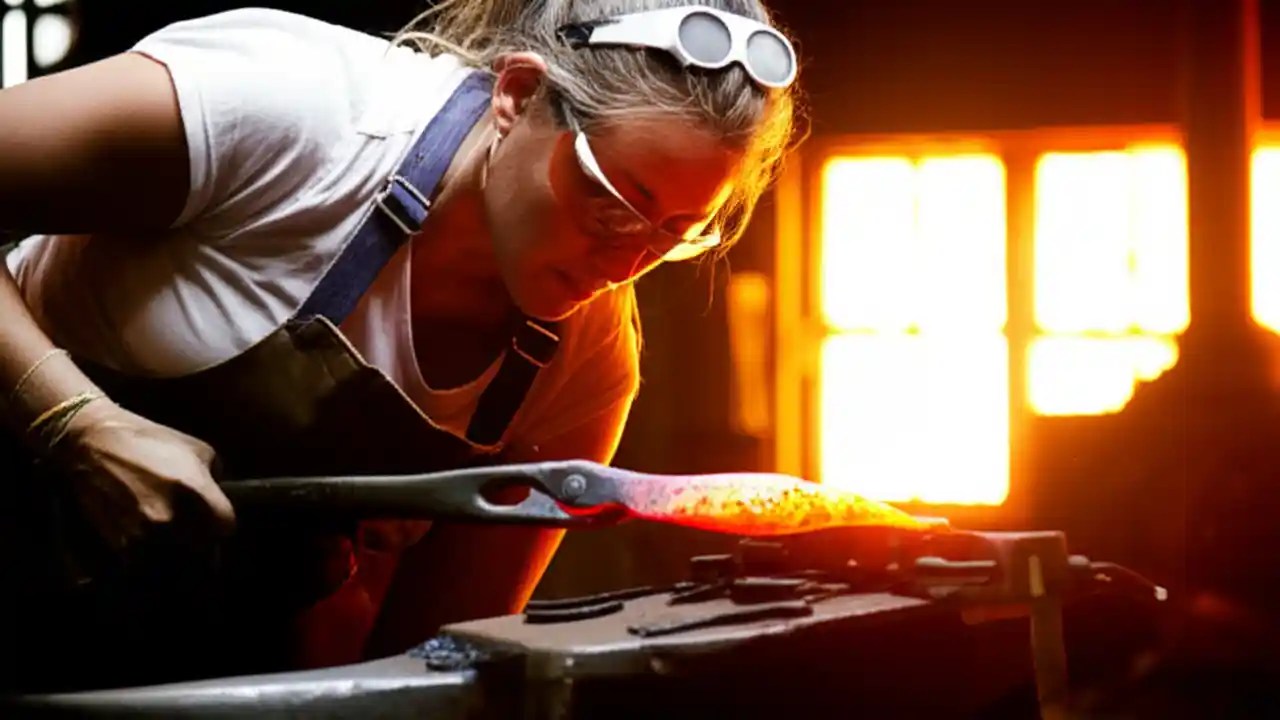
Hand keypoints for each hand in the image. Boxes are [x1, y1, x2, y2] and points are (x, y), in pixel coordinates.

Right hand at [51, 398, 235, 556]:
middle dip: (201, 537)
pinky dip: (150, 554)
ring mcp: (143, 534)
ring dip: (176, 548)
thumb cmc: (149, 440)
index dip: (222, 524)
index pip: (226, 527)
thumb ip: (214, 479)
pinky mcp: (119, 545)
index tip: (216, 520)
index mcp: (193, 490)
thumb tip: (218, 500)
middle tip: (194, 527)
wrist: (92, 444)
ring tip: (170, 532)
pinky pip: (147, 561)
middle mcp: (170, 516)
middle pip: (202, 546)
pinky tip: (148, 536)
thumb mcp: (197, 449)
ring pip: (175, 558)